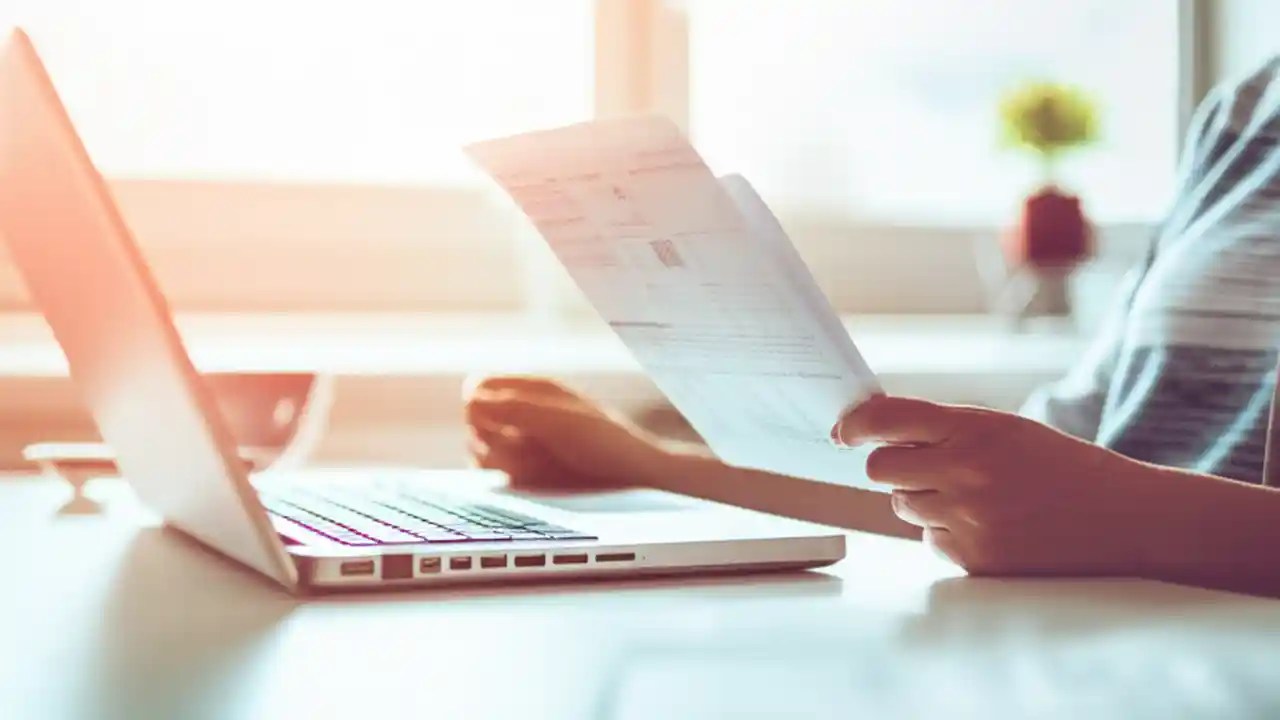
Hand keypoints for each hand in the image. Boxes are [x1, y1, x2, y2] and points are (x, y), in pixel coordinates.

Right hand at [462, 375, 670, 490]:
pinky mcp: (524, 472)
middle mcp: (522, 414)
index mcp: (533, 390)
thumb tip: (469, 399)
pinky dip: (509, 476)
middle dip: (494, 438)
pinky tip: (536, 478)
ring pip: (480, 451)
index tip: (494, 420)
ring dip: (504, 460)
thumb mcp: (559, 421)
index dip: (477, 405)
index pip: (478, 386)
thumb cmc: (603, 441)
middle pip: (473, 422)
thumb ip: (515, 408)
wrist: (632, 478)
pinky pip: (495, 474)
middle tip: (529, 446)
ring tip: (539, 463)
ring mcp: (522, 443)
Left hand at [832, 395, 1145, 575]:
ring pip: (902, 505)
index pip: (887, 419)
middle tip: (924, 466)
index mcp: (975, 428)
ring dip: (923, 500)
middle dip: (892, 466)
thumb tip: (873, 430)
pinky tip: (992, 526)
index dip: (855, 424)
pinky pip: (929, 540)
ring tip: (976, 497)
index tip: (842, 431)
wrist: (1123, 519)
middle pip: (880, 468)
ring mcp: (968, 518)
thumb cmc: (1060, 467)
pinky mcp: (973, 558)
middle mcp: (966, 471)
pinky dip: (948, 533)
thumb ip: (943, 428)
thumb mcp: (1006, 429)